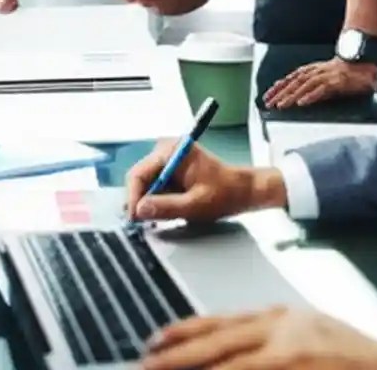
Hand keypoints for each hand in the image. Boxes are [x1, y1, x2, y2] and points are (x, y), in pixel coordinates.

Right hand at [125, 141, 285, 222]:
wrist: (244, 191)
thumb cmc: (225, 193)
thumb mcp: (195, 204)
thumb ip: (166, 207)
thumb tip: (139, 210)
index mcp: (171, 151)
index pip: (138, 174)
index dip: (133, 197)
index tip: (135, 219)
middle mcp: (165, 151)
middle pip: (140, 180)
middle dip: (141, 202)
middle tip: (145, 224)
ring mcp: (167, 161)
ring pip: (146, 186)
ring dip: (150, 204)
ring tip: (160, 219)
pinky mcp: (171, 171)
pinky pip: (156, 188)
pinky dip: (158, 202)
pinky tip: (168, 212)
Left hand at [143, 306, 376, 369]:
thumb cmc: (351, 357)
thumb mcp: (306, 330)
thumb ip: (267, 334)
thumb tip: (224, 345)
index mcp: (279, 317)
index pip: (220, 322)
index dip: (184, 332)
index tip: (155, 340)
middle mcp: (279, 332)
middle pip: (216, 343)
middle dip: (176, 356)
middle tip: (145, 364)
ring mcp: (286, 355)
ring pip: (227, 364)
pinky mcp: (291, 369)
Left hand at [264, 58, 376, 109]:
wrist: (364, 63)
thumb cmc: (345, 71)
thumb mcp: (324, 77)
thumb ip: (311, 84)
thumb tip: (295, 95)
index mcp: (312, 70)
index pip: (290, 78)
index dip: (278, 87)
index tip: (267, 96)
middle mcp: (316, 71)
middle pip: (294, 82)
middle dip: (280, 93)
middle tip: (268, 103)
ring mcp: (326, 76)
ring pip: (304, 86)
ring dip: (291, 96)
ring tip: (281, 105)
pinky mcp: (336, 82)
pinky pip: (321, 90)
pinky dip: (310, 96)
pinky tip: (302, 103)